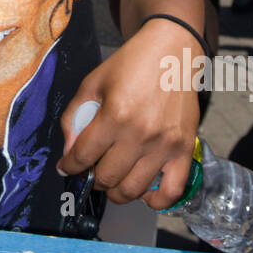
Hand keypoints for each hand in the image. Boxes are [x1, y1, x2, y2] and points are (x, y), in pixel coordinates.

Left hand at [58, 23, 199, 209]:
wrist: (172, 52)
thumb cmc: (131, 64)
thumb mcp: (92, 83)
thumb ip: (73, 117)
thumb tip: (70, 152)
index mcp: (115, 114)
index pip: (83, 156)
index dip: (69, 166)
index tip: (66, 168)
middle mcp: (141, 134)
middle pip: (107, 177)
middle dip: (92, 178)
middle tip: (91, 171)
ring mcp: (165, 145)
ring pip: (133, 189)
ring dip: (117, 191)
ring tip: (113, 179)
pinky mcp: (185, 149)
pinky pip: (172, 191)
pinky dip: (155, 201)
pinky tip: (143, 191)